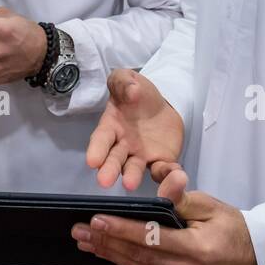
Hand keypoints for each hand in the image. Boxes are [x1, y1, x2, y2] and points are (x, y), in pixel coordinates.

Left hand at [70, 167, 259, 264]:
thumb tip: (164, 179)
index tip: (97, 220)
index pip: (150, 237)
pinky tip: (109, 254)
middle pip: (138, 256)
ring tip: (87, 242)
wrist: (256, 258)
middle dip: (106, 242)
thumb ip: (182, 197)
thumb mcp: (211, 206)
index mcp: (197, 248)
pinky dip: (126, 264)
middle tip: (80, 231)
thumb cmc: (233, 230)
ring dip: (110, 254)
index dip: (121, 229)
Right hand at [86, 69, 184, 189]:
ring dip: (132, 176)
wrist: (161, 104)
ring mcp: (141, 155)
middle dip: (109, 169)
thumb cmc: (137, 93)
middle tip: (104, 181)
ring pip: (134, 168)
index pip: (101, 139)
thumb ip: (123, 81)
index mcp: (111, 126)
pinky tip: (172, 176)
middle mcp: (122, 145)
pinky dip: (167, 175)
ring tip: (130, 184)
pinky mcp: (160, 160)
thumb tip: (131, 91)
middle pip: (114, 159)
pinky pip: (162, 170)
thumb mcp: (127, 79)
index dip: (96, 150)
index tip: (92, 161)